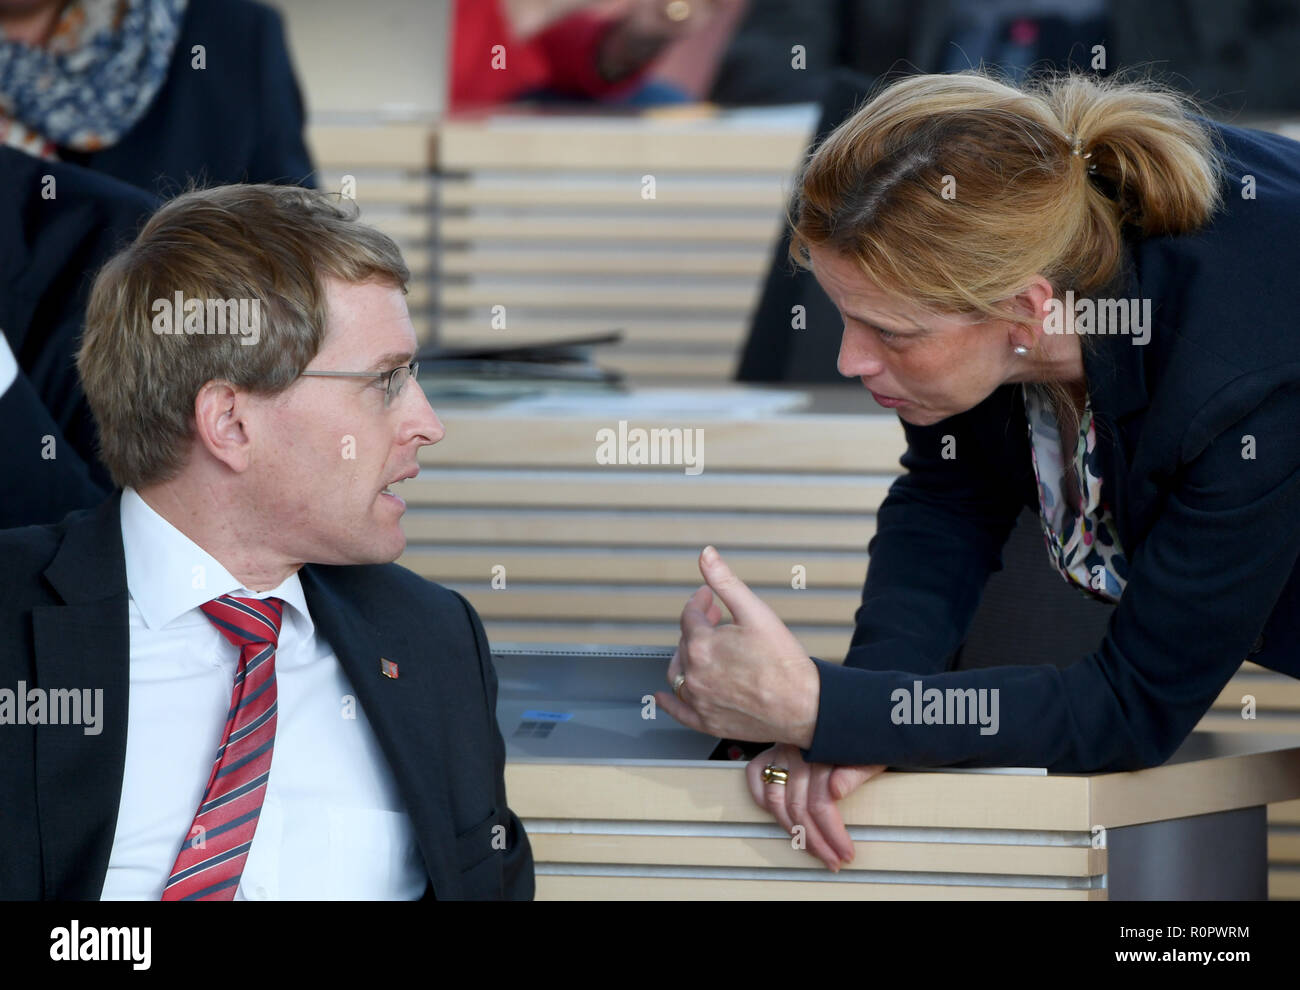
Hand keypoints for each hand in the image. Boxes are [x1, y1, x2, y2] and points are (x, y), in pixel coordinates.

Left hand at [654, 545, 820, 746]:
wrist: (804, 705)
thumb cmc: (784, 662)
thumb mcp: (755, 611)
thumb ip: (725, 582)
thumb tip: (706, 555)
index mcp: (701, 645)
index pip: (689, 616)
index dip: (699, 602)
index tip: (708, 598)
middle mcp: (694, 674)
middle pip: (685, 643)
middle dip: (698, 626)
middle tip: (715, 618)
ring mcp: (699, 700)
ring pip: (678, 673)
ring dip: (686, 656)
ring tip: (702, 649)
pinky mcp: (707, 722)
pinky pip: (679, 712)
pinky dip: (669, 702)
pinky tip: (663, 696)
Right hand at [746, 744, 885, 870]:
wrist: (853, 714)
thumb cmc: (866, 735)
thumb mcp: (871, 753)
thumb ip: (854, 772)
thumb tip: (835, 792)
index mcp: (823, 749)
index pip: (821, 802)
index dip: (833, 833)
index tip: (845, 854)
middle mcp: (797, 750)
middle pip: (798, 807)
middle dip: (815, 841)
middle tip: (832, 861)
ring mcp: (780, 749)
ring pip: (775, 799)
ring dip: (791, 831)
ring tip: (812, 849)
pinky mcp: (771, 748)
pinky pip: (756, 776)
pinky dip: (761, 799)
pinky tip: (781, 819)